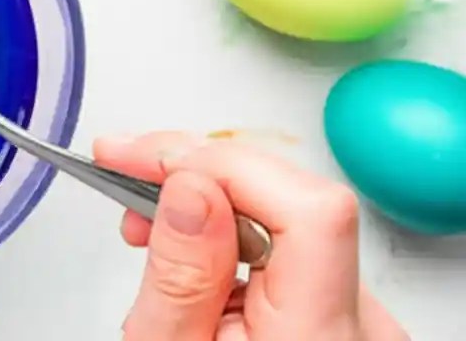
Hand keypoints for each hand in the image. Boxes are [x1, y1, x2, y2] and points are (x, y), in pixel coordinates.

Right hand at [94, 133, 408, 340]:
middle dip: (197, 173)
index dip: (225, 164)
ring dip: (208, 202)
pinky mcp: (343, 322)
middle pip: (293, 202)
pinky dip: (231, 236)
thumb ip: (179, 277)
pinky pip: (292, 251)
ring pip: (288, 220)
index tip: (149, 159)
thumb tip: (188, 187)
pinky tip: (184, 243)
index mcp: (320, 339)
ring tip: (140, 220)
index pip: (309, 208)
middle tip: (120, 165)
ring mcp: (360, 325)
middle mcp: (361, 328)